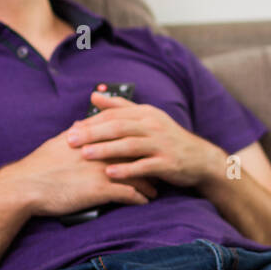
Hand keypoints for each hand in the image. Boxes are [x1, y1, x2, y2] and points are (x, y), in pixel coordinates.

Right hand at [4, 125, 159, 218]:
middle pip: (136, 152)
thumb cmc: (39, 166)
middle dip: (149, 161)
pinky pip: (129, 193)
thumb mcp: (58, 142)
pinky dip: (140, 198)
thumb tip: (80, 123)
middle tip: (159, 168)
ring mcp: (102, 169)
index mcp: (91, 137)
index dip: (138, 139)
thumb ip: (74, 132)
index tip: (148, 145)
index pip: (123, 133)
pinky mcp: (100, 189)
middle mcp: (100, 150)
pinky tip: (145, 202)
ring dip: (149, 182)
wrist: (25, 186)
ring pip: (137, 173)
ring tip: (156, 189)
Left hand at [65, 90, 226, 187]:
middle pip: (119, 128)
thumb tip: (94, 96)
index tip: (72, 129)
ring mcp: (161, 145)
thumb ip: (120, 108)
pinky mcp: (168, 163)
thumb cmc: (167, 139)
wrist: (199, 159)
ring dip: (106, 150)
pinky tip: (110, 173)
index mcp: (147, 114)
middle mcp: (154, 126)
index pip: (115, 115)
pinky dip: (126, 170)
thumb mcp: (148, 119)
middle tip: (71, 140)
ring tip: (85, 154)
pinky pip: (144, 166)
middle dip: (93, 134)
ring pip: (129, 145)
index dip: (92, 121)